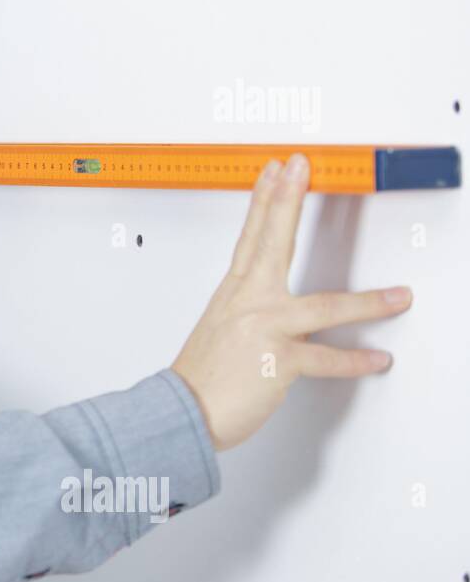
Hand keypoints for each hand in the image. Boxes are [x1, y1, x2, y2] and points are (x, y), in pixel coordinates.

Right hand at [170, 153, 411, 451]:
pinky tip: (377, 359)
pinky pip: (326, 359)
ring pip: (323, 307)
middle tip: (298, 169)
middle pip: (271, 242)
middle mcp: (247, 304)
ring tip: (400, 296)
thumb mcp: (220, 330)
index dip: (265, 200)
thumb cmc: (201, 378)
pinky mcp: (279, 362)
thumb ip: (248, 310)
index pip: (251, 236)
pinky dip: (354, 361)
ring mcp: (263, 330)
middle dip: (286, 201)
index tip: (276, 171)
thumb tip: (271, 303)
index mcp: (233, 293)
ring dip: (368, 303)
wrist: (182, 413)